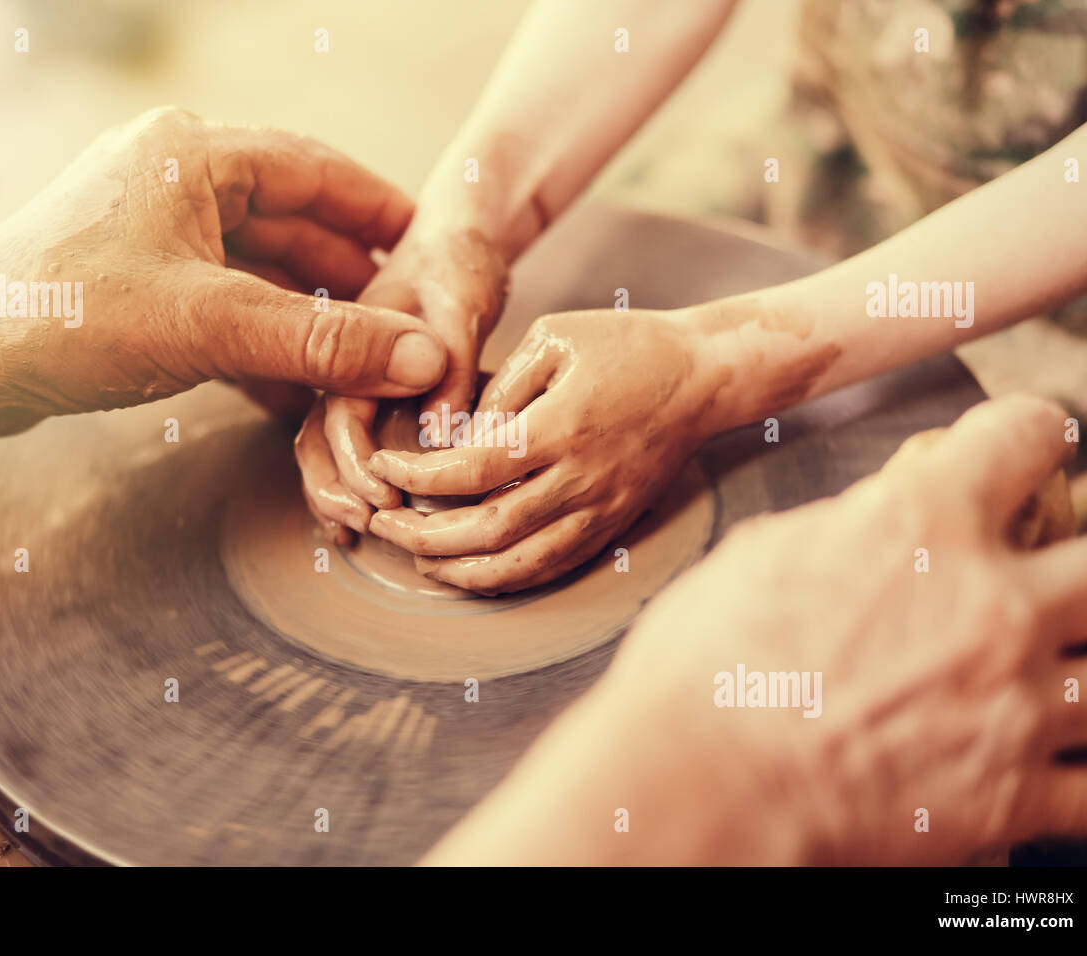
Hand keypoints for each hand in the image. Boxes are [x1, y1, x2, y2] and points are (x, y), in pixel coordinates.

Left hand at [0, 107, 447, 430]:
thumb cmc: (67, 316)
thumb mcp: (213, 326)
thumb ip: (326, 344)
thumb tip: (428, 358)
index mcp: (193, 154)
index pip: (317, 170)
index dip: (381, 213)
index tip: (431, 249)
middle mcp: (175, 179)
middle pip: (293, 224)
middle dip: (350, 282)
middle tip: (406, 326)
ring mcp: (155, 233)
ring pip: (260, 272)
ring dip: (309, 322)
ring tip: (364, 368)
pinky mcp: (138, 284)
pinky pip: (225, 305)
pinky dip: (263, 344)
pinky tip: (298, 391)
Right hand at [295, 227, 507, 541]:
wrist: (456, 233)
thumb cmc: (459, 258)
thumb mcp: (462, 300)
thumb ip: (451, 361)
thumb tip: (442, 433)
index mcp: (351, 341)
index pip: (340, 414)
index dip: (356, 462)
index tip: (384, 496)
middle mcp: (340, 366)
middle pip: (317, 439)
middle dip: (334, 489)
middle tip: (367, 526)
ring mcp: (349, 381)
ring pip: (325, 446)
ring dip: (336, 491)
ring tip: (356, 535)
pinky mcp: (368, 393)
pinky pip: (349, 443)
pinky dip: (351, 480)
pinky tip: (368, 514)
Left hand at [366, 308, 730, 592]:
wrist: (705, 377)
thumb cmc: (626, 345)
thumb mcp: (554, 337)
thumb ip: (500, 389)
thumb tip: (457, 441)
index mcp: (561, 427)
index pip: (471, 470)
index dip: (417, 478)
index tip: (383, 467)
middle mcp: (581, 480)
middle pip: (487, 530)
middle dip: (423, 537)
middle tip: (382, 526)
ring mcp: (600, 511)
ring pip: (519, 564)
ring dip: (460, 572)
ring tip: (417, 561)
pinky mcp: (611, 526)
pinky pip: (552, 568)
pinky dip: (505, 579)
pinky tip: (471, 573)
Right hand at [427, 395, 1086, 863]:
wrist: (701, 786)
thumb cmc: (703, 672)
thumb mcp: (758, 557)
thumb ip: (839, 530)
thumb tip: (866, 524)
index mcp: (921, 525)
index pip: (1021, 440)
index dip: (1031, 434)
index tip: (1033, 443)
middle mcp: (991, 604)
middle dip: (1076, 574)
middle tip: (1039, 590)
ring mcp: (1015, 705)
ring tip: (1063, 682)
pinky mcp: (1015, 798)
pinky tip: (1073, 765)